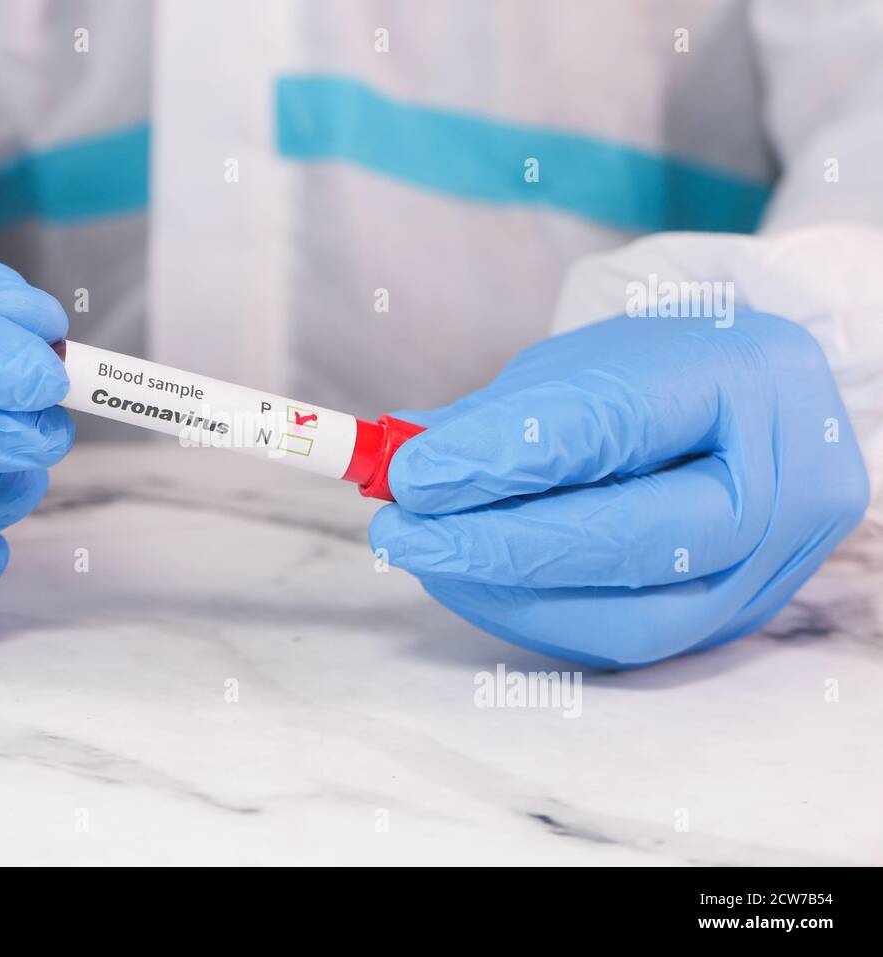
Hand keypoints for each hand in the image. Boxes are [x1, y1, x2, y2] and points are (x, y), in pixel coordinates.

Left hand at [369, 312, 868, 667]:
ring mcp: (777, 566)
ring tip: (429, 560)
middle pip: (636, 539)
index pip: (614, 427)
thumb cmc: (654, 378)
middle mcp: (787, 478)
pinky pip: (630, 646)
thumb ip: (496, 417)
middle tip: (402, 533)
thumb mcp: (578, 367)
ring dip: (507, 597)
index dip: (501, 458)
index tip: (410, 474)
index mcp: (746, 374)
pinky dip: (537, 619)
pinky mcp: (743, 622)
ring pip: (635, 619)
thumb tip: (397, 463)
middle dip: (497, 547)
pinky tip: (475, 587)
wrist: (746, 410)